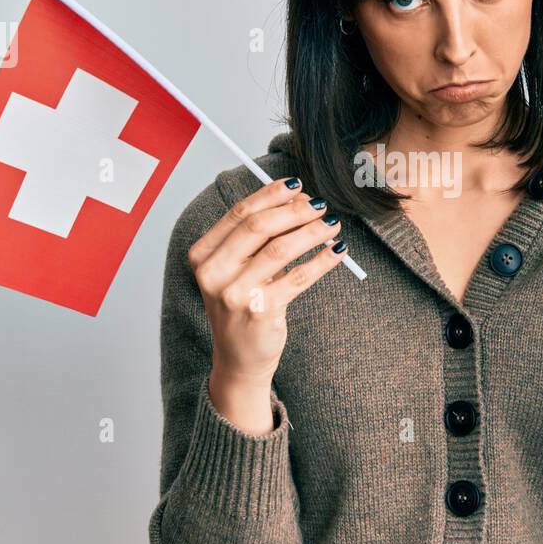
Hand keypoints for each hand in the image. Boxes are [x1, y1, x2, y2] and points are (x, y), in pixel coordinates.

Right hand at [187, 177, 346, 392]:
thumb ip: (257, 237)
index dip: (270, 195)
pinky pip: (298, 278)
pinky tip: (337, 252)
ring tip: (333, 224)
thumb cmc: (241, 305)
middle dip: (294, 210)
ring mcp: (235, 294)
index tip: (296, 185)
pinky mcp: (260, 312)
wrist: (238, 358)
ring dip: (312, 232)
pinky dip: (322, 261)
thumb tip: (296, 198)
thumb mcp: (237, 270)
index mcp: (204, 255)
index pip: (239, 214)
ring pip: (280, 250)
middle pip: (258, 227)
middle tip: (320, 204)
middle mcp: (214, 273)